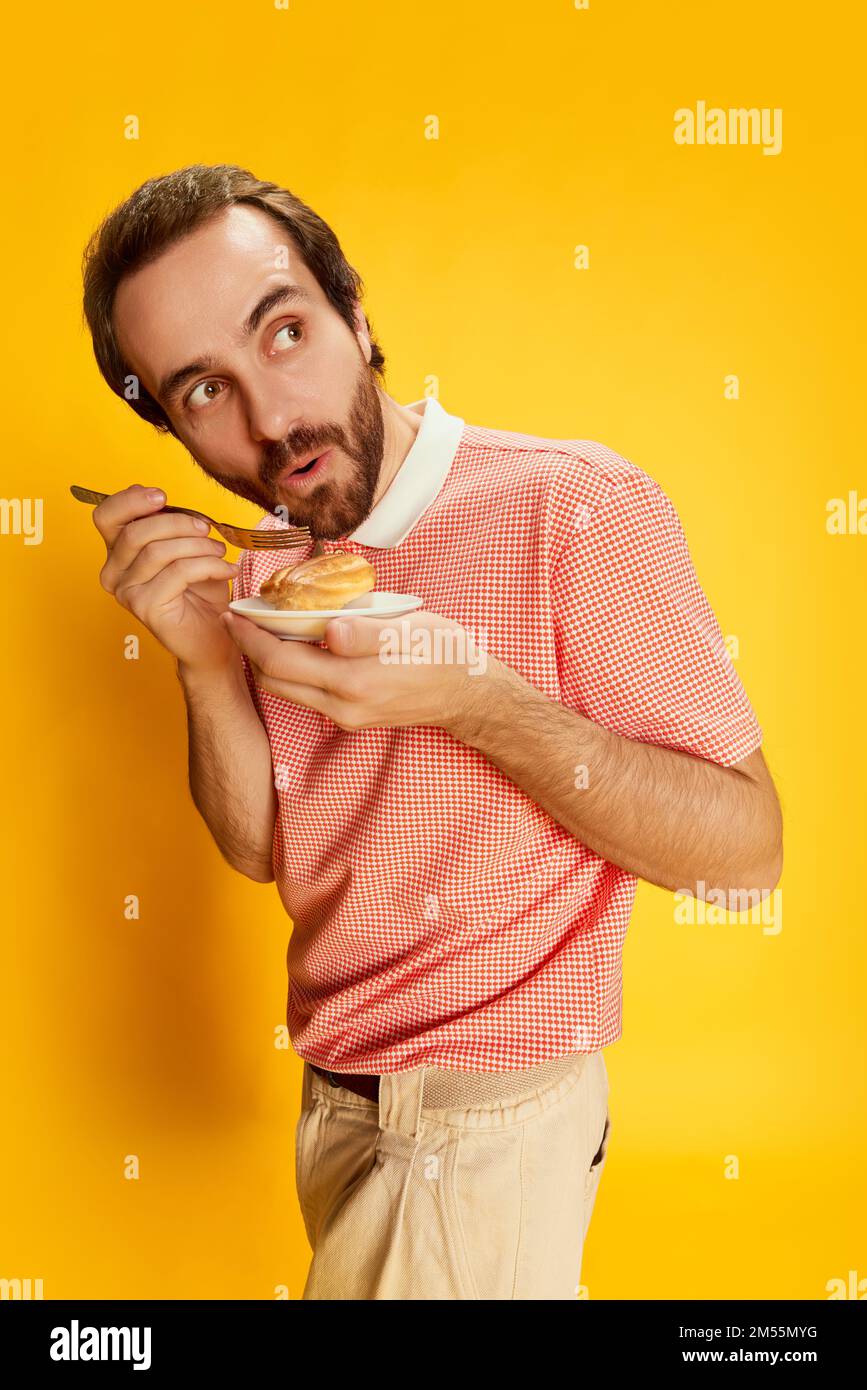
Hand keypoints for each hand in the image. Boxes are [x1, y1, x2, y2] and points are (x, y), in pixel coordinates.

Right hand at [92, 484, 240, 670]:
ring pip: (158, 551)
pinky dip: (208, 565)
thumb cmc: (200, 592)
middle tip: (206, 529)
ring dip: (198, 546)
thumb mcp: (185, 548)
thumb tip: (160, 500)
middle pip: (135, 532)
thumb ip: (169, 525)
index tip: (162, 496)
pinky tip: (226, 569)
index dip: (131, 501)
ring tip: (220, 553)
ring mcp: (127, 593)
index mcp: (118, 555)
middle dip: (177, 523)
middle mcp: (114, 574)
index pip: (106, 517)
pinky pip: (178, 572)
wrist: (214, 636)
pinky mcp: (145, 607)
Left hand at [219, 607, 497, 733]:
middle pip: (275, 681)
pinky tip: (290, 647)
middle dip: (250, 649)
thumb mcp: (411, 632)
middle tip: (236, 618)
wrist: (468, 694)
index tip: (234, 612)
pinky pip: (306, 695)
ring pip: (287, 691)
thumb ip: (367, 633)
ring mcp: (345, 717)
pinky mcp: (351, 719)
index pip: (282, 661)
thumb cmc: (442, 653)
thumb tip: (330, 629)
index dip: (251, 637)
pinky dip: (289, 672)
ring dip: (266, 662)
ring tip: (257, 630)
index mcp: (354, 681)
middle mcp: (343, 706)